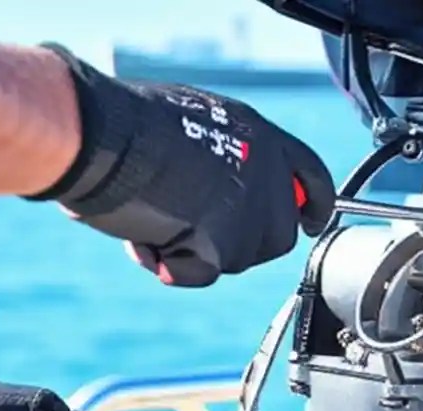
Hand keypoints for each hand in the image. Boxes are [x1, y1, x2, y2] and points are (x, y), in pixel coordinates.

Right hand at [26, 44, 336, 286]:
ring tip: (154, 219)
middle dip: (238, 242)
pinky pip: (203, 273)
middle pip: (276, 234)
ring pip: (236, 258)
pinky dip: (174, 265)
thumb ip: (221, 158)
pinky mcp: (225, 245)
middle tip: (190, 227)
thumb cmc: (129, 125)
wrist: (106, 137)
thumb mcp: (193, 125)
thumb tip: (213, 192)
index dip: (315, 203)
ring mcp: (250, 212)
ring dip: (196, 250)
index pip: (310, 174)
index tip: (312, 222)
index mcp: (259, 135)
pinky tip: (147, 236)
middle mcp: (266, 173)